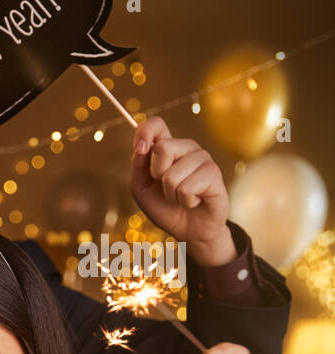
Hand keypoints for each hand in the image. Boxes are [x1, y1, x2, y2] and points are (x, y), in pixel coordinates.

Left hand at [131, 116, 235, 265]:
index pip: (156, 124)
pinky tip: (194, 201)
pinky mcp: (214, 174)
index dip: (145, 132)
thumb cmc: (165, 207)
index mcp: (168, 147)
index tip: (139, 148)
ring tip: (180, 197)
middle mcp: (188, 148)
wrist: (188, 229)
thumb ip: (138, 165)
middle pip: (162, 148)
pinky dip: (185, 201)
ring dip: (171, 194)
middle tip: (166, 188)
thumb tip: (142, 146)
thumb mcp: (141, 187)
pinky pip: (187, 187)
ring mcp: (203, 159)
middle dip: (156, 175)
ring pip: (172, 174)